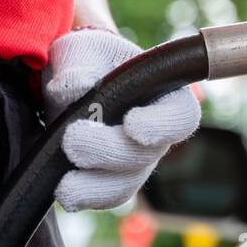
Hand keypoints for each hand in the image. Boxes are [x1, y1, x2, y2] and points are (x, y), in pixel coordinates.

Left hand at [43, 28, 200, 210]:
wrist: (70, 79)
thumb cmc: (89, 60)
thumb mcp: (82, 50)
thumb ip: (80, 64)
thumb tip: (78, 87)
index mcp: (164, 96)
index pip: (182, 117)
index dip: (162, 125)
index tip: (131, 124)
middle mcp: (156, 135)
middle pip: (146, 155)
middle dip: (108, 151)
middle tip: (71, 138)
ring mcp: (135, 161)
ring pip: (126, 184)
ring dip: (95, 186)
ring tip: (64, 182)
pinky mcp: (109, 179)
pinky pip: (106, 197)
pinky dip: (85, 197)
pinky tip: (63, 189)